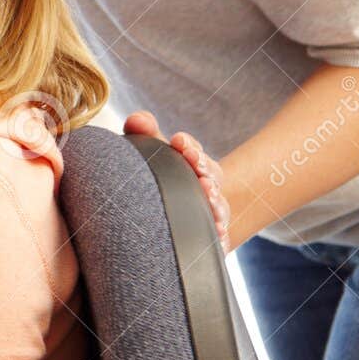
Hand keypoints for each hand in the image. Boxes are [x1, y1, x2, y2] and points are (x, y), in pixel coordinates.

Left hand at [125, 111, 229, 247]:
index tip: (178, 142)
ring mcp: (210, 213)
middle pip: (211, 177)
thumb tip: (138, 120)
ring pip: (219, 207)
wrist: (169, 218)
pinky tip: (218, 236)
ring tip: (210, 199)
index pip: (194, 152)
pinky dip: (220, 237)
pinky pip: (218, 239)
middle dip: (206, 171)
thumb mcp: (150, 150)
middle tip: (198, 170)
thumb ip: (142, 130)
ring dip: (216, 202)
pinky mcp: (208, 238)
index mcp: (193, 163)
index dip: (188, 146)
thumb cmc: (157, 175)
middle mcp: (205, 187)